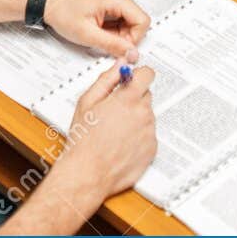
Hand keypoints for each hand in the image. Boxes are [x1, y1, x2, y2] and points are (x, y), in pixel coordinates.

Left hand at [43, 0, 150, 60]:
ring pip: (129, 20)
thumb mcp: (88, 34)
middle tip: (104, 41)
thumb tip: (132, 53)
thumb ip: (113, 45)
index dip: (134, 39)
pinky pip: (120, 16)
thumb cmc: (62, 11)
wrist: (47, 0)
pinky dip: (112, 27)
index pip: (143, 21)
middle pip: (136, 21)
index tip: (120, 48)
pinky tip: (97, 28)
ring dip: (117, 32)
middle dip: (124, 36)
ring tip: (97, 33)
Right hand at [55, 63, 157, 198]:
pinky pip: (148, 135)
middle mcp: (143, 114)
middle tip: (114, 110)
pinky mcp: (152, 149)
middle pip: (146, 95)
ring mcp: (149, 132)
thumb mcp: (87, 102)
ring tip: (114, 131)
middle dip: (133, 99)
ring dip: (135, 119)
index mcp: (128, 99)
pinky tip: (121, 143)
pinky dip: (138, 137)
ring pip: (147, 116)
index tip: (132, 80)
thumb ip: (107, 79)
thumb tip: (119, 65)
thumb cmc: (84, 140)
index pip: (147, 74)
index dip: (138, 76)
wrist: (88, 173)